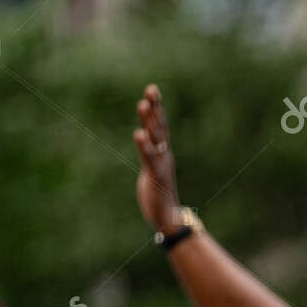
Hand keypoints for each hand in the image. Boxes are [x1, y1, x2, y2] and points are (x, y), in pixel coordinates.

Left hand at [133, 83, 183, 234]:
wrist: (167, 217)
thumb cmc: (159, 195)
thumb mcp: (154, 172)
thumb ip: (151, 158)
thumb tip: (147, 149)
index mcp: (163, 153)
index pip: (160, 126)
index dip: (157, 108)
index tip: (152, 90)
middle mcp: (164, 155)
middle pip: (160, 127)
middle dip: (155, 108)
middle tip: (151, 89)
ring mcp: (161, 164)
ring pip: (156, 138)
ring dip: (150, 121)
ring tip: (143, 104)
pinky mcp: (156, 176)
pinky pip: (150, 158)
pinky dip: (144, 146)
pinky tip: (138, 134)